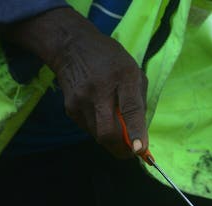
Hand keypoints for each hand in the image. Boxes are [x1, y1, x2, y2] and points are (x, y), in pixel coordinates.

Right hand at [2, 8, 147, 157]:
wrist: (72, 47)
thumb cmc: (111, 60)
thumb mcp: (134, 72)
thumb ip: (139, 102)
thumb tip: (140, 133)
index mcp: (123, 77)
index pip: (130, 109)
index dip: (135, 131)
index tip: (139, 149)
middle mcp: (100, 90)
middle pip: (108, 132)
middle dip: (122, 149)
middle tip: (131, 152)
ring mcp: (81, 100)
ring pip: (98, 136)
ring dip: (112, 140)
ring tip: (117, 127)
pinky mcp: (70, 108)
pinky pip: (89, 130)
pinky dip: (99, 130)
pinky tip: (101, 116)